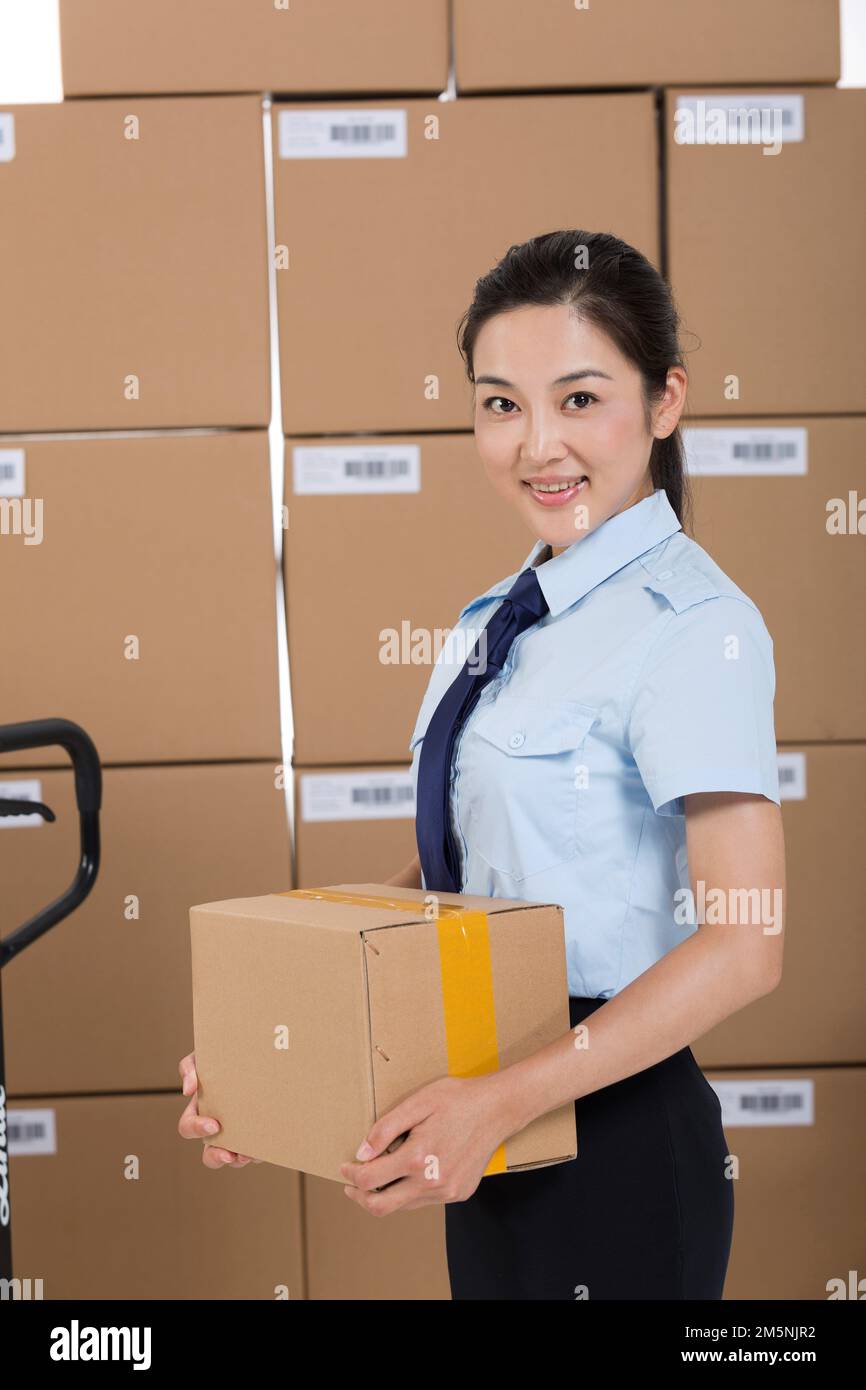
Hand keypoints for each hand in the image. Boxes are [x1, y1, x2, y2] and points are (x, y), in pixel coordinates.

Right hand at [177, 1050, 260, 1168]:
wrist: (256, 1051)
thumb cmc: (223, 1056)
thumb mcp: (203, 1056)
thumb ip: (190, 1067)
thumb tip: (188, 1089)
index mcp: (200, 1110)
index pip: (188, 1127)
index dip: (196, 1129)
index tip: (213, 1124)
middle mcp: (217, 1126)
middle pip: (209, 1153)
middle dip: (216, 1157)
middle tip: (228, 1154)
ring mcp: (239, 1132)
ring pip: (235, 1158)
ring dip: (240, 1160)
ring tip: (249, 1154)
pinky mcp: (259, 1133)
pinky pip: (258, 1150)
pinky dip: (261, 1151)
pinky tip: (267, 1144)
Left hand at [339, 1073, 509, 1215]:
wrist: (498, 1108)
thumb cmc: (457, 1099)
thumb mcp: (417, 1103)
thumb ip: (386, 1129)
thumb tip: (361, 1153)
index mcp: (418, 1158)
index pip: (370, 1180)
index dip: (351, 1175)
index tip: (344, 1167)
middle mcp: (432, 1182)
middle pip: (381, 1206)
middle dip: (360, 1196)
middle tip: (351, 1184)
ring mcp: (447, 1192)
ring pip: (404, 1205)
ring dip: (386, 1194)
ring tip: (379, 1175)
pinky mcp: (459, 1193)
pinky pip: (424, 1200)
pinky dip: (410, 1190)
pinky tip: (411, 1171)